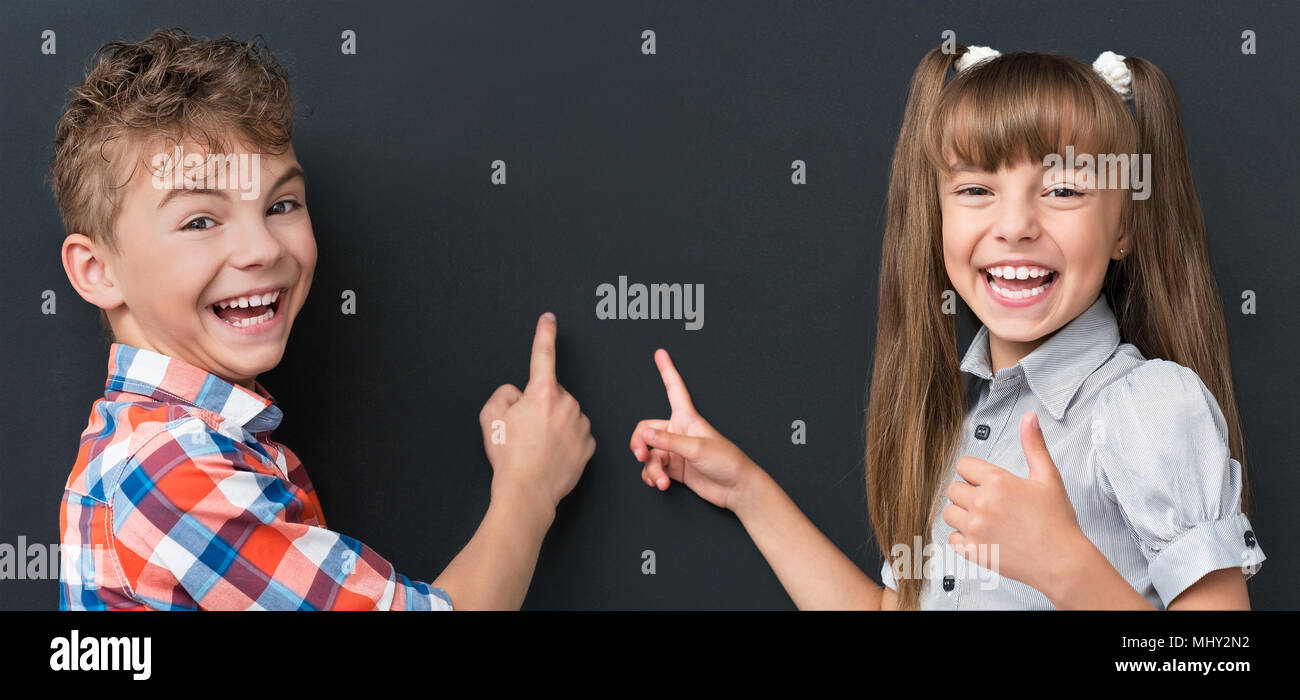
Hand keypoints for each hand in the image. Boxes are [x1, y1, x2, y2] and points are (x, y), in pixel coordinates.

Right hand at [479, 313, 595, 510]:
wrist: (527, 492)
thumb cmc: (508, 456)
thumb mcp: (490, 417)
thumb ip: (504, 394)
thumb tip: (518, 393)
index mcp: (542, 393)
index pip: (543, 355)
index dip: (544, 333)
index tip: (549, 319)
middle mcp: (567, 404)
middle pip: (552, 393)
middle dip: (540, 404)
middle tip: (525, 430)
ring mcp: (581, 425)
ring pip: (566, 414)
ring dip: (554, 423)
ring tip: (538, 446)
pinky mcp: (589, 445)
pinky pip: (577, 434)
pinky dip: (566, 440)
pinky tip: (552, 454)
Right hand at [628, 349, 758, 510]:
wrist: (736, 488)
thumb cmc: (726, 461)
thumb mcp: (696, 448)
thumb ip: (668, 442)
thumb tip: (644, 436)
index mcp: (687, 418)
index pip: (674, 389)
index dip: (667, 370)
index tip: (660, 353)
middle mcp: (678, 432)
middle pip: (646, 431)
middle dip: (640, 444)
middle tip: (641, 454)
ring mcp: (675, 451)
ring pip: (649, 454)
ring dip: (650, 467)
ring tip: (660, 479)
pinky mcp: (675, 469)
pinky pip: (653, 469)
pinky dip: (652, 476)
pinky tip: (659, 483)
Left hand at [942, 411, 1087, 592]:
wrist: (1062, 561)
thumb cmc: (1057, 522)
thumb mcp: (1048, 477)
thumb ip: (1034, 445)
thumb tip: (1030, 418)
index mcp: (997, 482)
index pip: (963, 466)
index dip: (974, 472)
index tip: (986, 481)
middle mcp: (981, 504)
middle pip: (953, 489)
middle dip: (968, 492)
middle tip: (989, 501)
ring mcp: (975, 529)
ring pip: (949, 513)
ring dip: (962, 514)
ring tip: (984, 518)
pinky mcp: (973, 551)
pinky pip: (953, 540)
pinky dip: (963, 539)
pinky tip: (982, 537)